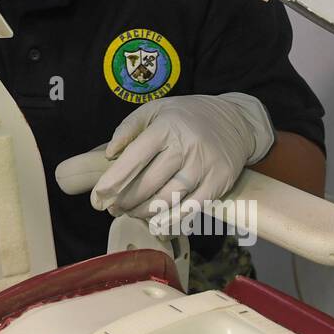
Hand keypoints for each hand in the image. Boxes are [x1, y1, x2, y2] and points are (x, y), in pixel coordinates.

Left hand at [88, 93, 274, 220]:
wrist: (235, 121)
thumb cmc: (186, 116)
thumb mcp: (155, 110)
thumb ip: (129, 128)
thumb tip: (109, 154)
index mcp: (166, 127)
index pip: (134, 158)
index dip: (114, 181)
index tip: (98, 197)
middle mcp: (186, 147)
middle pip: (148, 184)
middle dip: (125, 201)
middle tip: (112, 208)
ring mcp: (204, 167)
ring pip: (167, 200)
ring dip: (143, 212)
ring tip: (130, 212)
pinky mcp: (219, 183)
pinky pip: (190, 209)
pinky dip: (170, 220)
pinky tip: (155, 223)